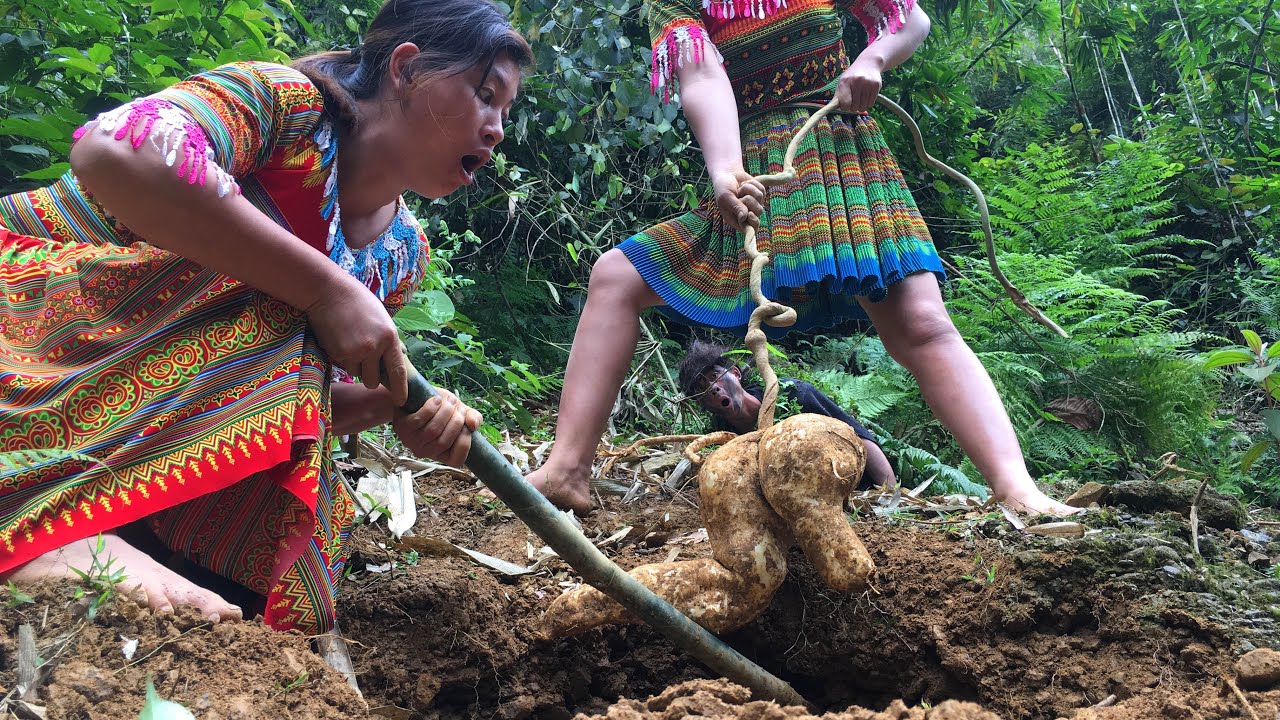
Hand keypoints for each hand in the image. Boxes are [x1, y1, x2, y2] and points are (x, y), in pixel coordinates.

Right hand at [306, 275, 408, 406]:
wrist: (329, 292)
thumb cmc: (358, 303)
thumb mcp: (382, 319)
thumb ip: (389, 341)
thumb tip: (398, 359)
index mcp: (389, 337)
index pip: (397, 371)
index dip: (400, 389)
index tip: (401, 401)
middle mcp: (373, 347)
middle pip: (374, 380)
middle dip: (371, 378)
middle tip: (367, 363)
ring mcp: (354, 352)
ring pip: (357, 374)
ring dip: (356, 366)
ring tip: (352, 343)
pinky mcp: (337, 354)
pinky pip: (343, 366)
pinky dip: (343, 359)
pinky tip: (342, 341)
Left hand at [392, 387, 482, 467]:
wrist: (418, 395)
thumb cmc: (441, 408)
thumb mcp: (461, 412)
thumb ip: (473, 418)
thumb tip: (473, 425)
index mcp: (441, 454)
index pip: (456, 460)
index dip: (464, 442)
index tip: (466, 426)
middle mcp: (425, 452)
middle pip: (444, 441)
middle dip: (456, 421)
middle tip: (459, 407)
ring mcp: (411, 442)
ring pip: (432, 430)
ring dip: (445, 412)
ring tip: (450, 401)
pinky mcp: (401, 427)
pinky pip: (418, 420)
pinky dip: (431, 408)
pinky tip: (436, 400)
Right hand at [713, 170, 766, 232]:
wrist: (727, 174)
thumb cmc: (723, 187)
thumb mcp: (726, 197)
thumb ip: (735, 207)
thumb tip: (745, 217)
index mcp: (735, 220)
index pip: (749, 229)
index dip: (752, 222)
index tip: (749, 214)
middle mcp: (746, 215)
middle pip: (758, 212)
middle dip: (749, 200)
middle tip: (739, 196)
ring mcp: (754, 206)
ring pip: (760, 199)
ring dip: (749, 189)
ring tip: (739, 189)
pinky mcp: (759, 196)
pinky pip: (762, 190)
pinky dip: (753, 184)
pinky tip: (744, 184)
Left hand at [836, 54, 883, 112]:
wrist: (869, 63)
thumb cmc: (852, 76)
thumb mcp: (842, 82)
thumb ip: (838, 95)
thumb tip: (833, 107)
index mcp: (845, 81)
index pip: (844, 103)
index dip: (845, 107)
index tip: (846, 105)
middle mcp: (856, 82)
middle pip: (854, 107)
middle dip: (853, 107)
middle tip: (854, 101)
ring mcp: (867, 83)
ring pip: (863, 107)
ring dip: (861, 106)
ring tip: (860, 98)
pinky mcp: (876, 85)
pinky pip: (870, 104)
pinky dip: (868, 103)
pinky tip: (867, 96)